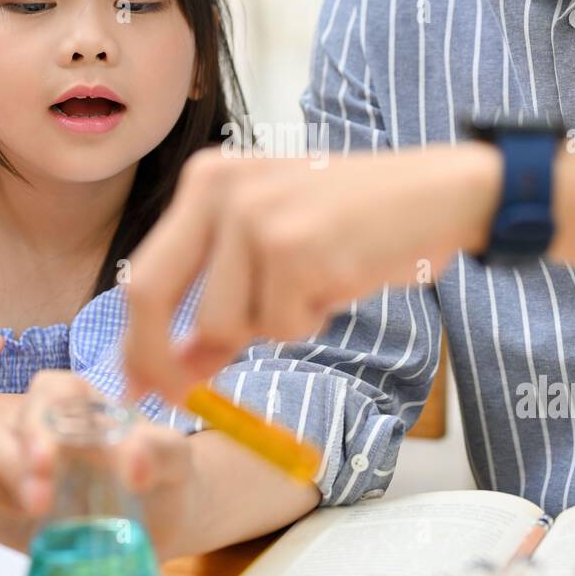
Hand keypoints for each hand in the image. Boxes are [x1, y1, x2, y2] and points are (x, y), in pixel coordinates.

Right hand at [0, 369, 199, 559]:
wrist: (155, 517)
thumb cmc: (163, 477)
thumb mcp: (175, 461)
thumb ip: (160, 451)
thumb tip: (133, 463)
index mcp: (74, 402)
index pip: (44, 391)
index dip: (38, 425)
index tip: (48, 465)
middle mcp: (29, 425)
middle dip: (7, 469)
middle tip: (42, 506)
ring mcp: (0, 463)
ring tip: (16, 512)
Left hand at [123, 142, 501, 403]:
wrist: (438, 194)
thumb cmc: (358, 225)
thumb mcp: (274, 252)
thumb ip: (221, 301)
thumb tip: (176, 370)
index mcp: (206, 180)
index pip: (144, 272)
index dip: (136, 339)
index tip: (137, 385)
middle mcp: (218, 188)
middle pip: (150, 294)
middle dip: (160, 358)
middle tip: (179, 395)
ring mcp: (254, 215)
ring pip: (224, 324)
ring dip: (271, 329)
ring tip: (314, 290)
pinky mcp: (293, 246)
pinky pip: (279, 326)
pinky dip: (310, 322)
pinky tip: (338, 282)